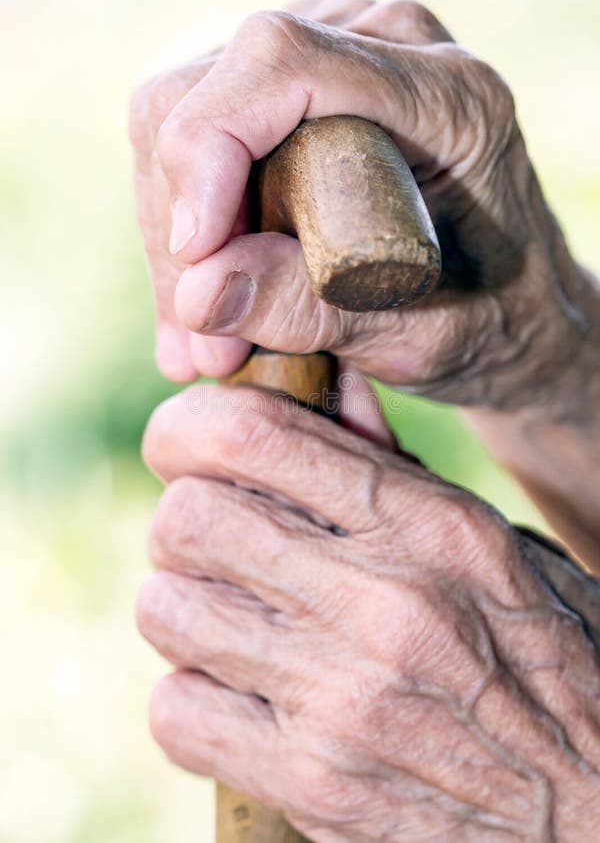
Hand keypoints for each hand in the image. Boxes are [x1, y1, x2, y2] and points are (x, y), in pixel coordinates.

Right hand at [129, 0, 597, 413]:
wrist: (512, 313)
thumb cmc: (490, 323)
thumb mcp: (418, 337)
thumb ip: (313, 311)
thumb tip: (196, 296)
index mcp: (444, 93)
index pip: (282, 62)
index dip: (209, 145)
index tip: (196, 255)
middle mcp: (382, 51)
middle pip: (210, 87)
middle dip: (179, 220)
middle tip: (203, 341)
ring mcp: (330, 63)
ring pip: (182, 115)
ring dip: (172, 239)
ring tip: (205, 344)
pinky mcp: (293, 98)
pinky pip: (197, 140)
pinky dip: (183, 230)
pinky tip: (204, 308)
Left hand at [137, 384, 599, 840]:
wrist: (595, 814)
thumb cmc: (551, 664)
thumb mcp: (494, 547)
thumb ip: (397, 469)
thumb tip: (325, 388)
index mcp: (429, 526)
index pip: (251, 436)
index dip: (187, 429)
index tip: (183, 445)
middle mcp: (382, 603)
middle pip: (188, 518)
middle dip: (184, 518)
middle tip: (217, 539)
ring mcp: (343, 699)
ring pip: (166, 609)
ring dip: (184, 606)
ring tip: (234, 618)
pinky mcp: (314, 785)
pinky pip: (176, 713)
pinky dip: (192, 698)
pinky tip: (242, 695)